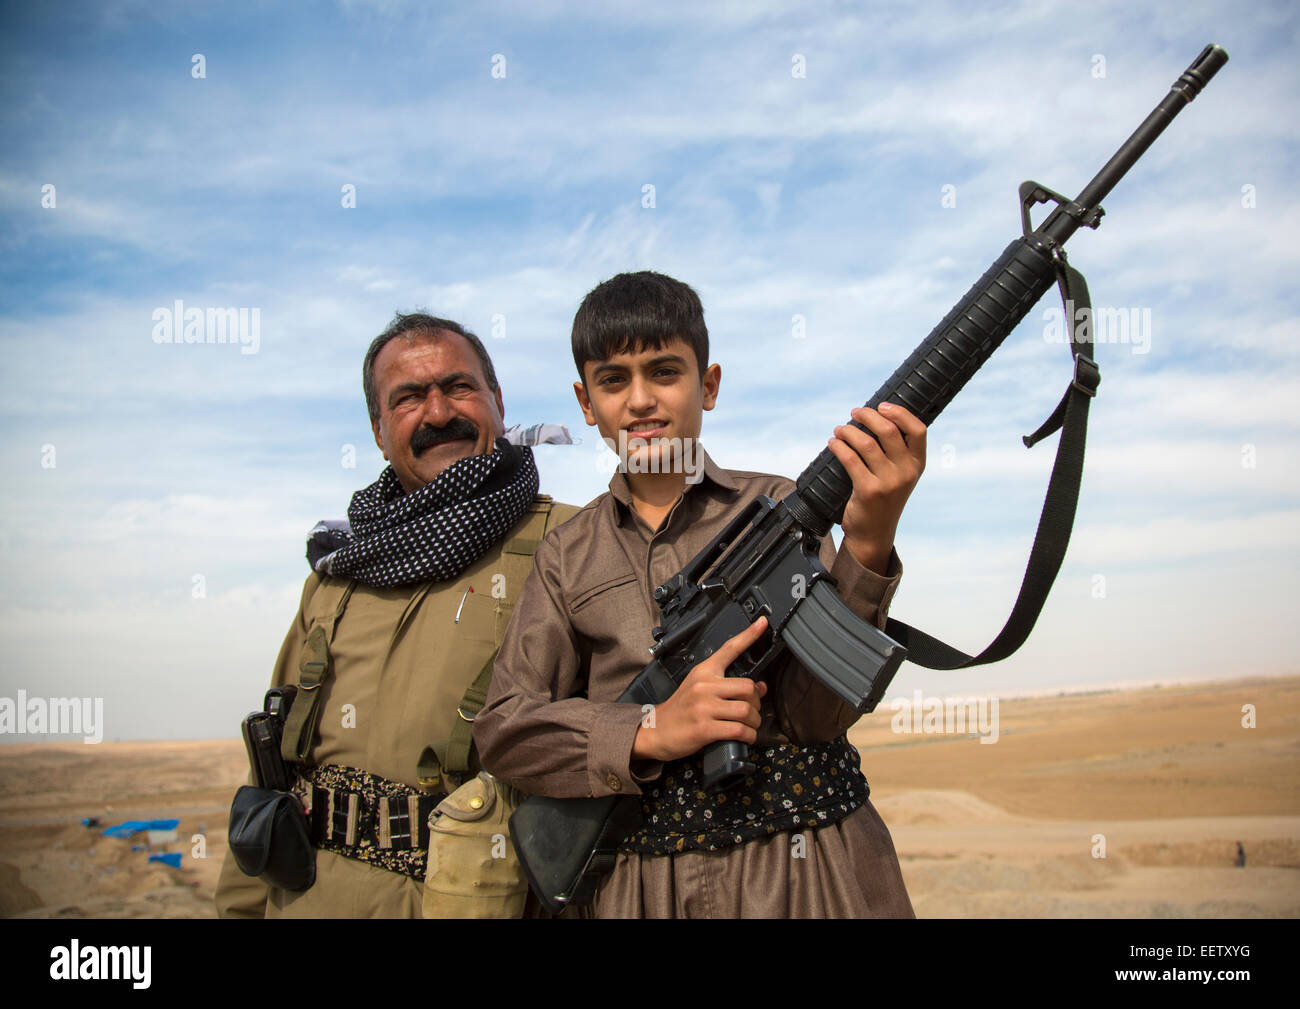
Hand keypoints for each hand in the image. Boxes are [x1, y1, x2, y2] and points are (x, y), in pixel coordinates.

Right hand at [631, 616, 769, 763]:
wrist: (655, 730)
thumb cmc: (680, 710)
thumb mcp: (699, 688)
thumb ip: (727, 685)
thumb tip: (760, 687)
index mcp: (704, 672)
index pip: (729, 649)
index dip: (749, 635)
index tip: (763, 623)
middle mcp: (704, 686)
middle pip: (748, 687)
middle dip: (757, 703)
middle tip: (753, 712)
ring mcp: (704, 707)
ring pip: (746, 710)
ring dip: (754, 722)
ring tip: (750, 726)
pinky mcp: (704, 728)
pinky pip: (738, 730)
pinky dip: (748, 736)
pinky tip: (745, 737)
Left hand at [828, 403, 926, 573]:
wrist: (874, 533)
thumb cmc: (884, 498)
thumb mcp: (899, 476)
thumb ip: (896, 452)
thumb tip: (875, 417)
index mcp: (917, 465)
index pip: (918, 430)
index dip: (900, 413)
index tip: (881, 405)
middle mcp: (906, 472)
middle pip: (888, 430)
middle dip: (868, 416)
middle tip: (854, 412)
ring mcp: (889, 482)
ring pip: (866, 443)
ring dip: (848, 431)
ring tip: (839, 429)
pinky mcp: (868, 490)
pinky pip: (850, 459)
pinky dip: (839, 446)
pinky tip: (833, 443)